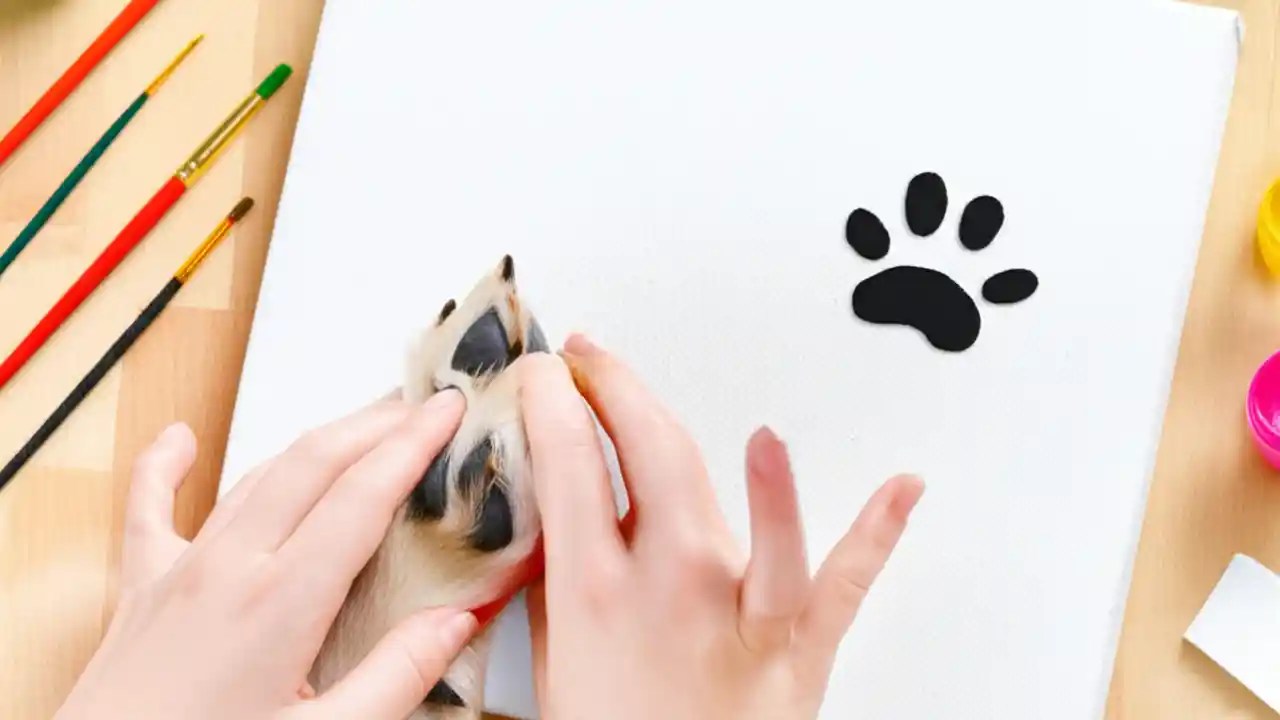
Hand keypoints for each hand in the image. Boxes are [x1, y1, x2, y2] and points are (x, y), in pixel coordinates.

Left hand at [56, 390, 477, 719]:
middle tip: (423, 406)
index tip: (450, 410)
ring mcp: (183, 569)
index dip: (415, 443)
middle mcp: (232, 566)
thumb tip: (456, 620)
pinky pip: (148, 506)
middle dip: (376, 423)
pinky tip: (179, 438)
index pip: (364, 494)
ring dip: (315, 438)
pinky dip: (164, 464)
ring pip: (256, 473)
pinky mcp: (143, 587)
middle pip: (315, 462)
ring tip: (360, 421)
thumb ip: (395, 677)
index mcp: (282, 600)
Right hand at [518, 335, 923, 719]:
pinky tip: (905, 487)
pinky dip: (878, 533)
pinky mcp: (798, 646)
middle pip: (651, 452)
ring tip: (730, 414)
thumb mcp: (552, 653)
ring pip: (748, 511)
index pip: (570, 459)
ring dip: (753, 461)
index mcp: (592, 590)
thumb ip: (549, 573)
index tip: (544, 374)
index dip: (552, 399)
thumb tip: (554, 499)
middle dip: (615, 387)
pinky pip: (844, 582)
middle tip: (589, 362)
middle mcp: (669, 587)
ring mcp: (738, 613)